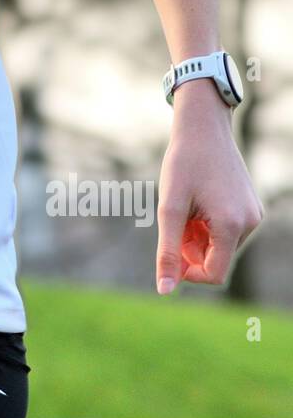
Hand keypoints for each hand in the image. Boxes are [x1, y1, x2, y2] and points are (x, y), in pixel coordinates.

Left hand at [155, 110, 263, 292]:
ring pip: (220, 246)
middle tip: (174, 220)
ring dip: (197, 237)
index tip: (168, 251)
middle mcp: (249, 223)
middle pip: (215, 259)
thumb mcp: (169, 207)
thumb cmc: (183, 163)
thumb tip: (165, 291)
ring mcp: (253, 215)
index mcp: (231, 225)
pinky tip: (198, 202)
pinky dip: (208, 226)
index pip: (213, 274)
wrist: (203, 127)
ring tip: (185, 208)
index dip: (187, 272)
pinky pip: (227, 231)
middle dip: (190, 249)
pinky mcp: (251, 207)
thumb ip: (167, 251)